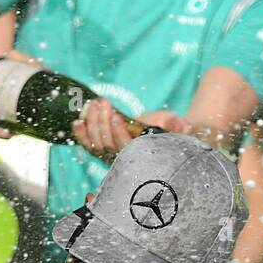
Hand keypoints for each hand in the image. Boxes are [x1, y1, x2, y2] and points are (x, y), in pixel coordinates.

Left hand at [71, 101, 187, 161]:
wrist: (160, 136)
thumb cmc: (167, 130)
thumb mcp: (174, 125)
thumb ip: (178, 126)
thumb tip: (185, 127)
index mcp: (141, 155)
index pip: (126, 148)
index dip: (119, 133)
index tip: (116, 116)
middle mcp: (124, 159)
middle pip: (107, 144)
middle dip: (102, 122)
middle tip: (103, 103)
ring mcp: (111, 157)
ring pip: (97, 143)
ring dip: (92, 122)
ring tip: (94, 104)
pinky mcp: (101, 151)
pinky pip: (88, 146)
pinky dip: (81, 135)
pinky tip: (77, 121)